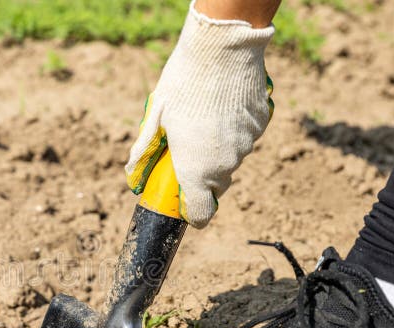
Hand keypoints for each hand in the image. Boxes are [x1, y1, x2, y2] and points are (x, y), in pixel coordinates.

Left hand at [125, 2, 274, 227]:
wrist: (222, 48)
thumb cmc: (182, 85)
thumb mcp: (155, 119)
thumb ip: (144, 152)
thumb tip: (133, 177)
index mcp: (196, 170)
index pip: (200, 213)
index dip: (190, 210)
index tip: (181, 196)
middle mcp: (225, 164)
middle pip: (215, 185)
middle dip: (201, 174)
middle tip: (186, 148)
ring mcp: (247, 145)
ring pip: (230, 160)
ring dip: (217, 150)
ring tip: (202, 120)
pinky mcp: (261, 125)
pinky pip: (245, 138)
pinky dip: (234, 131)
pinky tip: (221, 107)